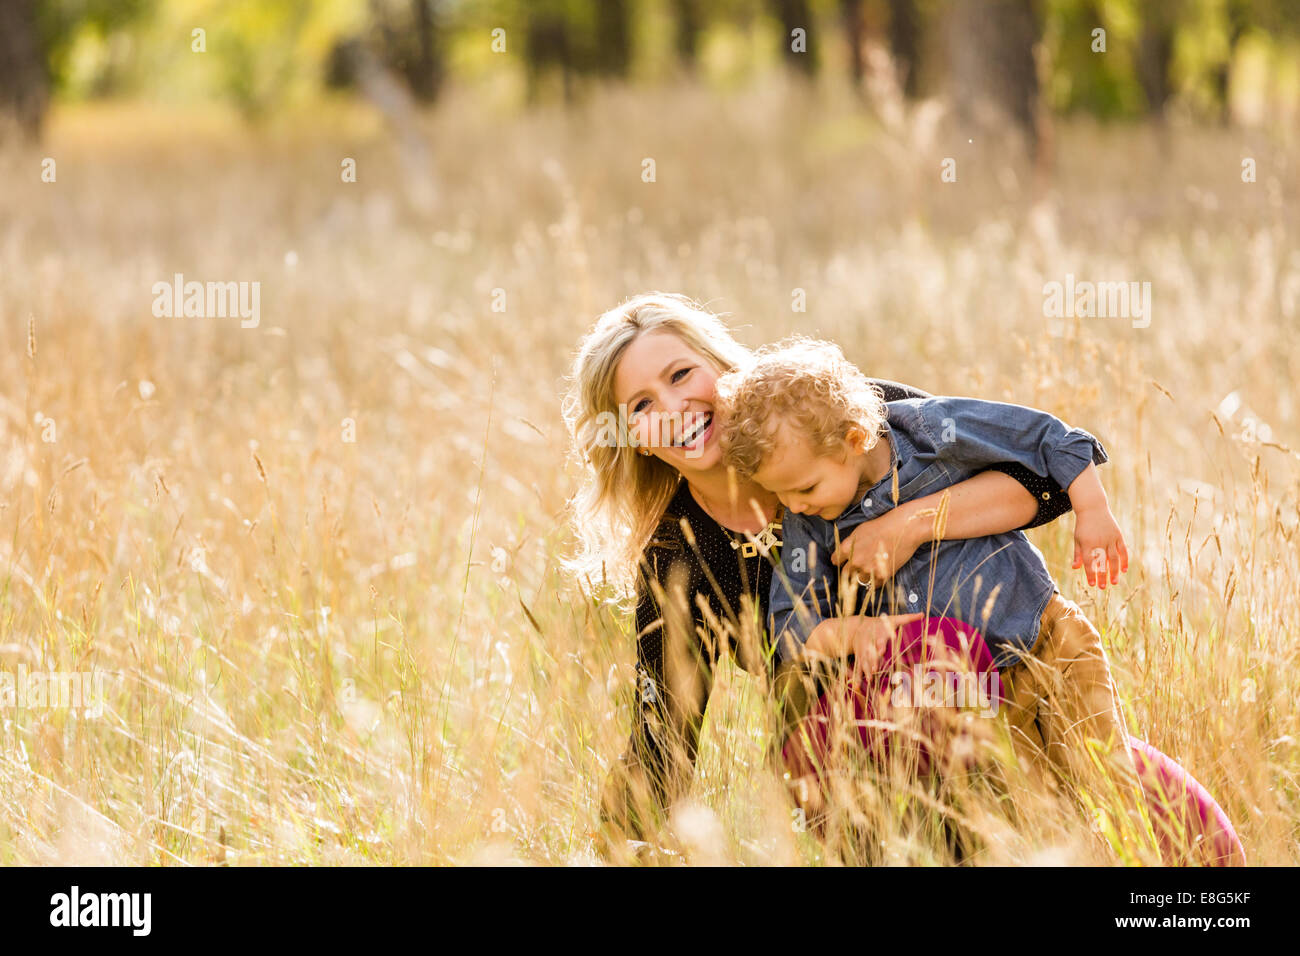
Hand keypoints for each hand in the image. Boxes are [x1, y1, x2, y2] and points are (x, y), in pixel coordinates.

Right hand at [803, 612, 923, 667]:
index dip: (880, 644)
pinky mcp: (859, 659)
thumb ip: (907, 618)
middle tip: (875, 668)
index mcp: (878, 634)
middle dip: (872, 660)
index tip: (881, 649)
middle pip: (871, 652)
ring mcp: (863, 652)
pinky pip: (858, 668)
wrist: (856, 628)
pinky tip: (858, 686)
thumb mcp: (892, 619)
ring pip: (864, 662)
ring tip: (870, 678)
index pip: (879, 639)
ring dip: (866, 670)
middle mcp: (869, 644)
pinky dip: (857, 677)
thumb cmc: (879, 624)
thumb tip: (922, 614)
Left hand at [830, 506, 925, 586]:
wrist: (904, 529)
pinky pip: (874, 585)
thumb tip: (842, 553)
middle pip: (845, 573)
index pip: (835, 561)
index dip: (839, 561)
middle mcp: (855, 561)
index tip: (842, 561)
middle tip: (857, 567)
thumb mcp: (859, 531)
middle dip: (850, 571)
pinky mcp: (882, 576)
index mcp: (846, 548)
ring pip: (860, 580)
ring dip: (864, 576)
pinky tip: (880, 572)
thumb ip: (849, 544)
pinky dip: (876, 580)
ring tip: (872, 568)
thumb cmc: (882, 526)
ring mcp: (868, 570)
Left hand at [1071, 505, 1128, 587]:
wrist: (1093, 508)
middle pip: (1102, 562)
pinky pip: (1123, 550)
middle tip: (1103, 587)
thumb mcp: (1077, 539)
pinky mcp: (1118, 535)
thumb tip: (1075, 568)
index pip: (1089, 562)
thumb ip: (1078, 554)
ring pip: (1114, 558)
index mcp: (1087, 543)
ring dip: (1115, 571)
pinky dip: (1124, 560)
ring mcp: (1110, 538)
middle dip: (1103, 576)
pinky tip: (1124, 570)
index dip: (1091, 574)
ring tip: (1114, 582)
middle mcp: (1099, 541)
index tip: (1092, 584)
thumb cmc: (1083, 526)